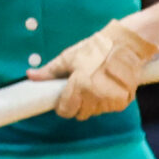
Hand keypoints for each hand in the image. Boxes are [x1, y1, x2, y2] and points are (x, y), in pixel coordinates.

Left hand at [27, 18, 157, 119]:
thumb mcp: (70, 56)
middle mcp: (95, 97)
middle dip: (77, 104)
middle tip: (81, 89)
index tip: (65, 96)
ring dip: (92, 103)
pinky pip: (109, 108)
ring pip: (95, 112)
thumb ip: (50, 71)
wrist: (128, 44)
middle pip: (80, 114)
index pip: (65, 111)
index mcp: (79, 87)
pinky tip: (108, 87)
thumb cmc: (98, 48)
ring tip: (96, 85)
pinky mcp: (123, 101)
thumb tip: (31, 76)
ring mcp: (110, 101)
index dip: (62, 105)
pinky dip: (107, 101)